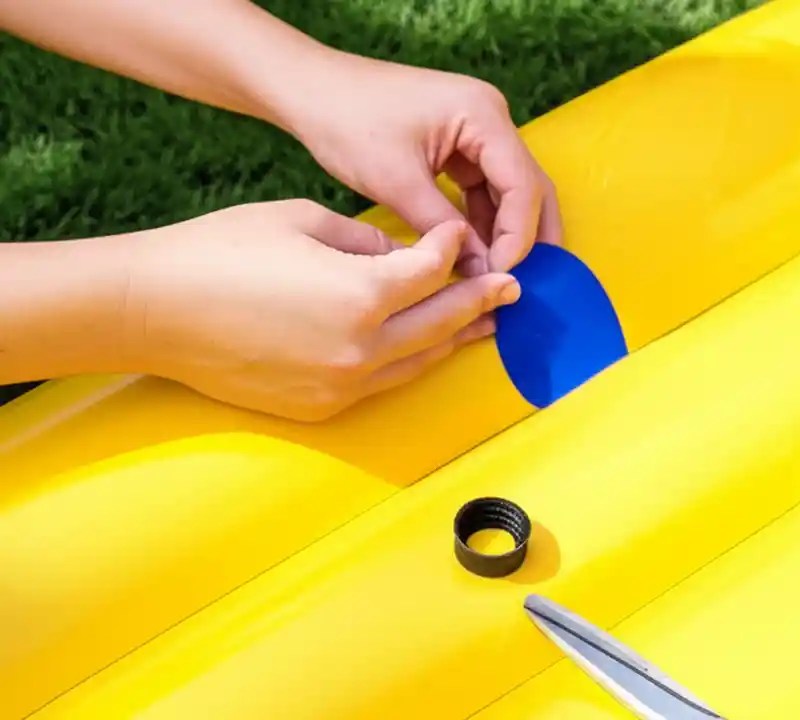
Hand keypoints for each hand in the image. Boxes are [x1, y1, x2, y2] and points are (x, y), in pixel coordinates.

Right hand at [124, 199, 520, 421]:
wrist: (152, 311)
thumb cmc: (220, 252)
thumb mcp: (303, 221)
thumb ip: (367, 240)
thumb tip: (404, 256)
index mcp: (362, 293)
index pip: (434, 271)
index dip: (452, 248)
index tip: (460, 235)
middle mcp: (362, 347)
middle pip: (444, 322)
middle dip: (482, 301)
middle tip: (512, 288)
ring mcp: (343, 384)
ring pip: (421, 361)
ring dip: (456, 339)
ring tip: (484, 322)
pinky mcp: (322, 407)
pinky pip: (384, 383)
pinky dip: (409, 361)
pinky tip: (424, 347)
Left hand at [279, 52, 562, 277]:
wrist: (309, 89)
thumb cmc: (346, 121)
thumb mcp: (397, 182)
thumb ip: (443, 228)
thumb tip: (481, 272)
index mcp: (483, 114)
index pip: (523, 184)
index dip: (518, 236)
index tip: (501, 275)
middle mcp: (491, 117)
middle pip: (530, 186)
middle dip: (530, 237)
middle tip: (530, 284)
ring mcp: (478, 130)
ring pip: (510, 191)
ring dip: (506, 233)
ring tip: (500, 275)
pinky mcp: (461, 144)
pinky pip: (484, 188)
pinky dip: (483, 221)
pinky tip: (477, 255)